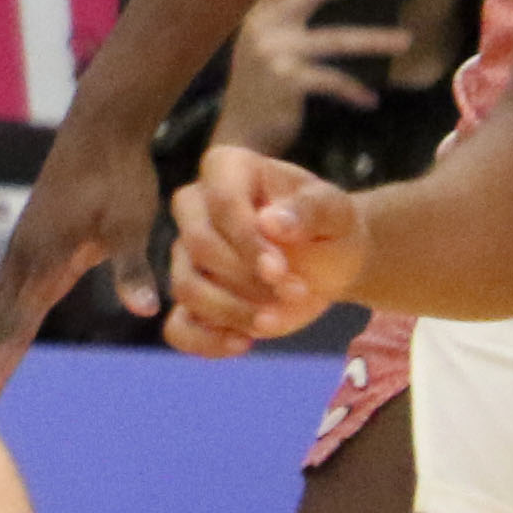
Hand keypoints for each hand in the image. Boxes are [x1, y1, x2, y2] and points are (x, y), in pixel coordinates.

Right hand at [0, 110, 166, 404]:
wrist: (102, 126)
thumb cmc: (120, 174)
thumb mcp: (131, 222)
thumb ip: (132, 267)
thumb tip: (145, 309)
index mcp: (44, 261)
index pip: (15, 326)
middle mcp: (24, 260)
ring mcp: (23, 250)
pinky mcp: (31, 241)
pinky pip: (3, 293)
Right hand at [164, 148, 365, 357]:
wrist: (330, 258)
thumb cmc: (330, 225)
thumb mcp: (334, 211)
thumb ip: (309, 210)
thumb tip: (270, 222)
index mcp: (227, 168)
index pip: (221, 204)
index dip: (247, 243)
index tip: (282, 270)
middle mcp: (196, 207)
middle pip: (198, 246)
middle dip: (246, 279)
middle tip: (295, 293)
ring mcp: (186, 253)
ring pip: (186, 287)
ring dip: (231, 312)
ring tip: (275, 321)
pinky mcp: (194, 295)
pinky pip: (177, 326)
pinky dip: (205, 342)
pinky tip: (243, 344)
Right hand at [216, 0, 404, 156]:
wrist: (238, 135)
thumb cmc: (259, 88)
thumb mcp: (263, 45)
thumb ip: (282, 18)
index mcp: (258, 12)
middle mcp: (263, 26)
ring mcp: (275, 53)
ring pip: (336, 39)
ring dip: (374, 39)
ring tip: (406, 40)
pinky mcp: (288, 82)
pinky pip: (333, 81)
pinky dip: (354, 92)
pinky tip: (370, 101)